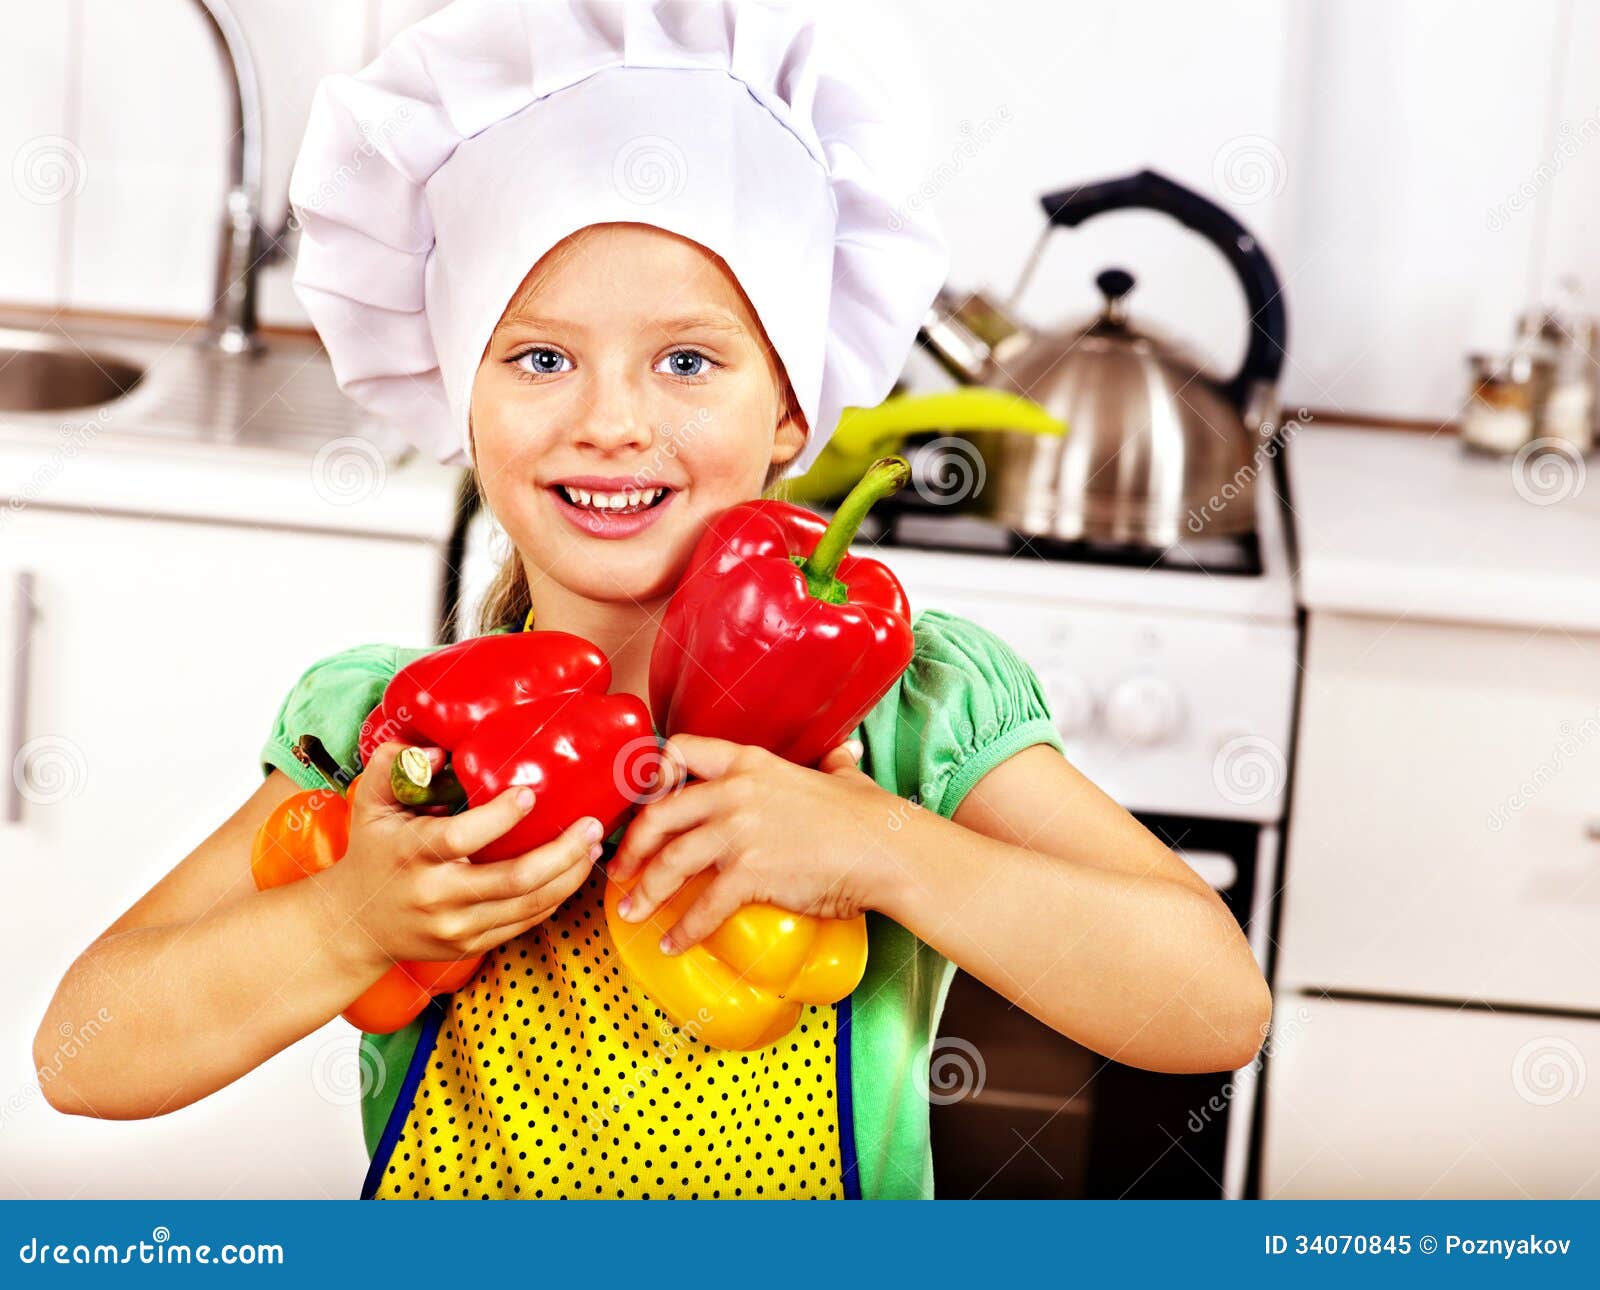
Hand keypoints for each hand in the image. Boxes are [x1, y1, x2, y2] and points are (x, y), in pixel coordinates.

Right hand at [318, 741, 604, 968]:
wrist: (355, 925)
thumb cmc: (372, 852)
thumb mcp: (370, 803)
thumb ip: (395, 766)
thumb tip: (442, 749)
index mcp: (413, 854)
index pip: (463, 837)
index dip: (501, 817)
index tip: (530, 794)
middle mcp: (437, 895)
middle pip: (515, 879)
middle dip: (563, 852)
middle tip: (592, 825)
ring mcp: (456, 927)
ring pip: (529, 905)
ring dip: (570, 876)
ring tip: (594, 846)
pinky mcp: (471, 946)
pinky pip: (524, 924)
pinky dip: (554, 898)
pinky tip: (573, 874)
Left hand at [605, 734, 892, 953]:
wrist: (887, 850)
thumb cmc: (867, 816)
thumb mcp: (840, 776)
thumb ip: (831, 765)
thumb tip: (843, 756)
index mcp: (748, 762)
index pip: (678, 752)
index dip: (650, 778)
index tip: (640, 806)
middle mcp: (735, 791)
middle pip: (660, 815)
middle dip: (632, 848)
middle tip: (621, 872)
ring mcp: (740, 831)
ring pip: (672, 862)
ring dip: (645, 893)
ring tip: (631, 915)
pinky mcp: (751, 872)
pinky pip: (703, 905)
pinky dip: (683, 930)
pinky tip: (672, 944)